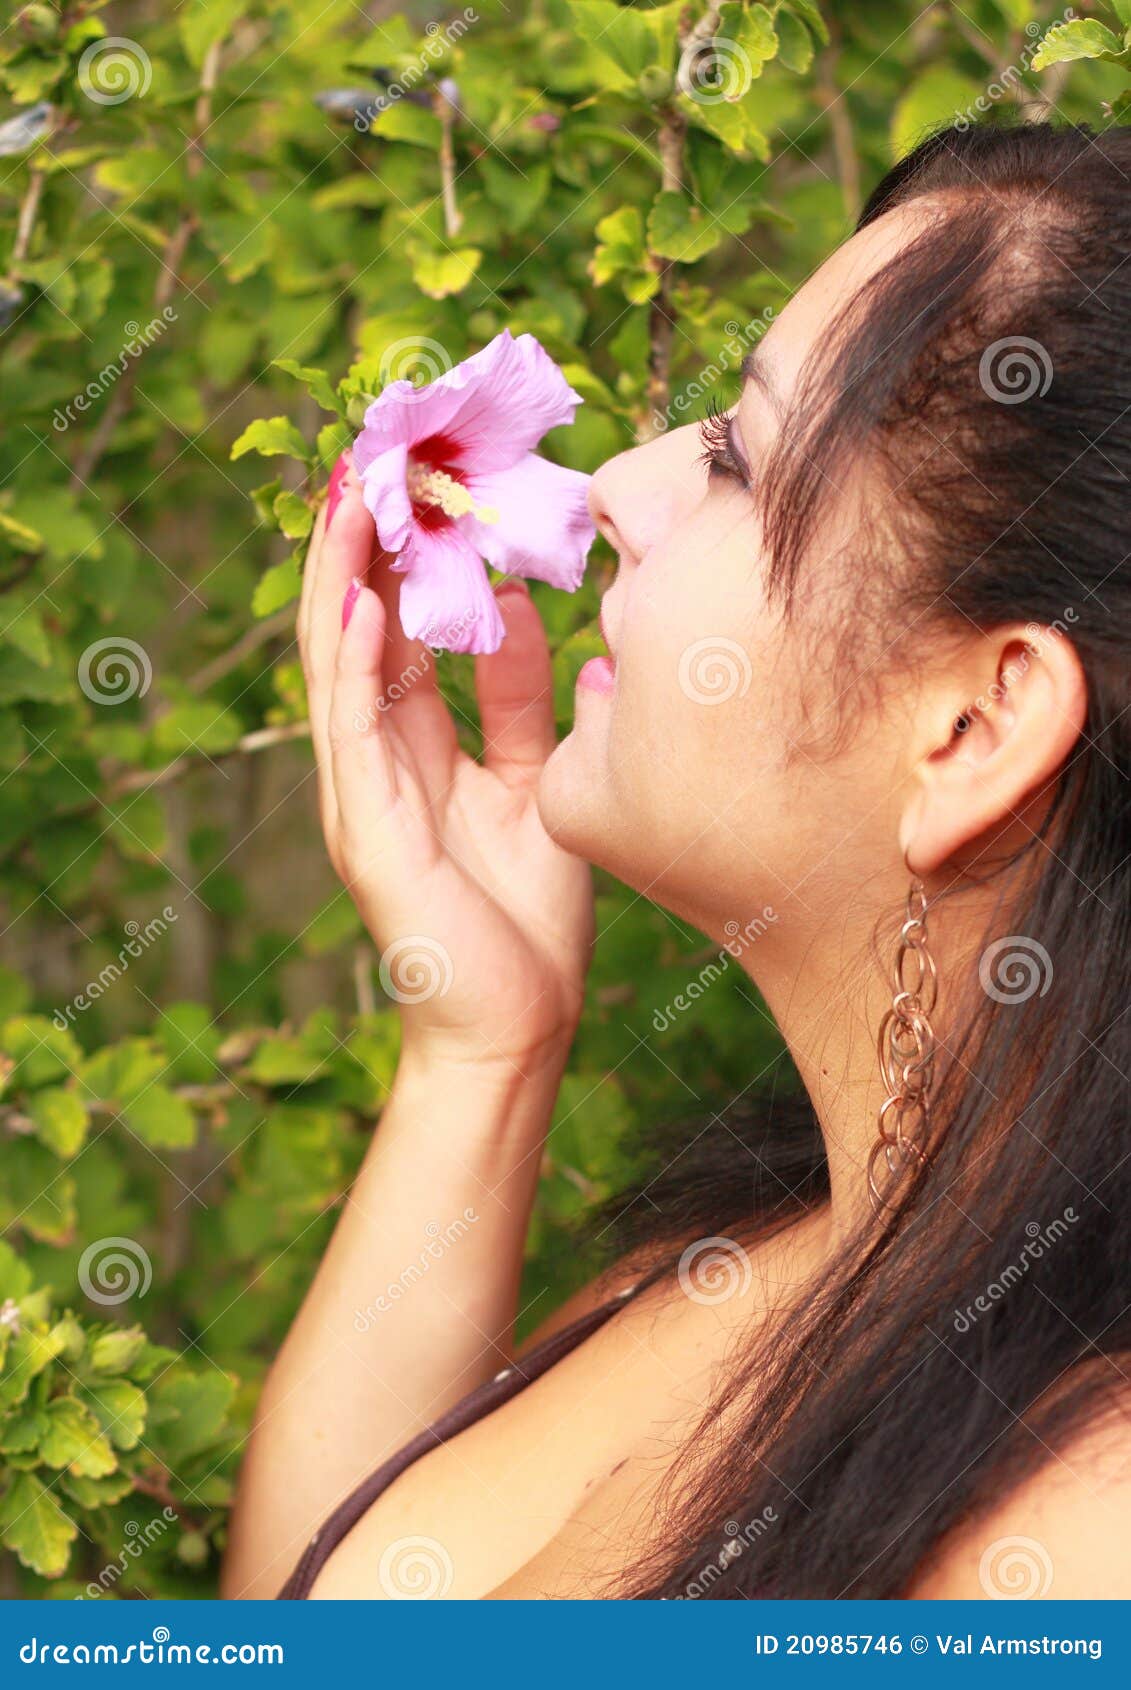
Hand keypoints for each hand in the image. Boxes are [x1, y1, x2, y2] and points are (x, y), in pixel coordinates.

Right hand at [297, 457, 594, 1071]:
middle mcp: (376, 760)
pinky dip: (355, 661)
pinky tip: (362, 596)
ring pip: (339, 664)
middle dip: (359, 542)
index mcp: (415, 749)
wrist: (517, 1027)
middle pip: (355, 628)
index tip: (413, 473)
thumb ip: (523, 702)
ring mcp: (361, 794)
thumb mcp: (535, 785)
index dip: (397, 552)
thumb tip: (522, 610)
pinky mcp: (368, 831)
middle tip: (372, 452)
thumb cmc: (523, 917)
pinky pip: (354, 730)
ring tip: (350, 493)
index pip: (395, 628)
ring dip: (341, 576)